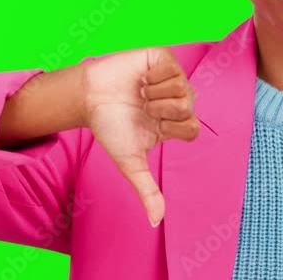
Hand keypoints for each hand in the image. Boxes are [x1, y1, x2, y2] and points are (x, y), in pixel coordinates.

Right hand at [80, 46, 199, 227]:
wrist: (88, 97)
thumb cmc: (110, 127)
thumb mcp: (130, 162)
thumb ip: (146, 190)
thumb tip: (156, 223)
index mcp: (174, 123)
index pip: (194, 129)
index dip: (171, 128)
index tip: (151, 126)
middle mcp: (177, 100)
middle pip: (189, 108)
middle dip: (161, 110)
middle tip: (143, 107)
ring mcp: (171, 78)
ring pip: (183, 88)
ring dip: (155, 94)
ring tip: (140, 93)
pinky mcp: (162, 58)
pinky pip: (172, 67)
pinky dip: (152, 76)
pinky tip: (141, 78)